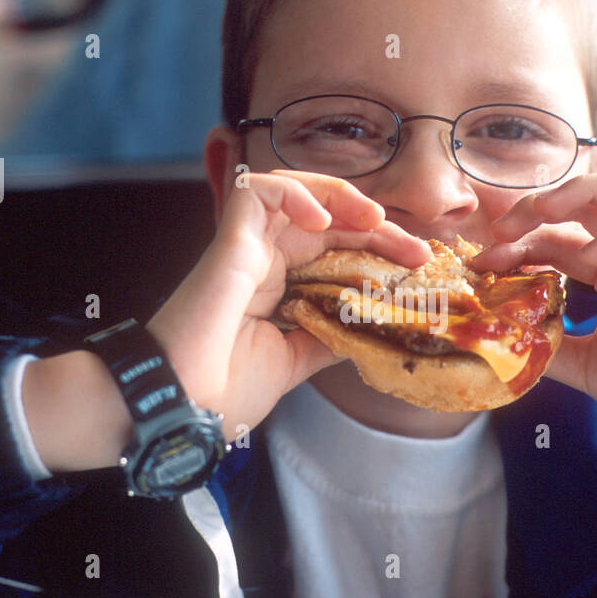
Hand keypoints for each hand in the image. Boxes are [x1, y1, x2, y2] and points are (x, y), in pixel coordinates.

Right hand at [147, 170, 429, 439]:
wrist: (180, 407)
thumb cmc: (222, 392)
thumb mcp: (293, 362)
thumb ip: (326, 337)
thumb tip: (367, 329)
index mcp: (276, 286)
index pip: (334, 247)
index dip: (376, 247)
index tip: (416, 265)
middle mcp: (261, 261)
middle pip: (325, 217)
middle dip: (375, 224)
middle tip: (415, 248)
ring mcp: (244, 249)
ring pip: (292, 190)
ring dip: (340, 196)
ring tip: (374, 217)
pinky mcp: (227, 243)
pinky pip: (257, 192)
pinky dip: (294, 194)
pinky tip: (324, 218)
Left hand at [473, 174, 596, 481]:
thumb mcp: (586, 366)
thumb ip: (550, 346)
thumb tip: (500, 339)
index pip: (561, 237)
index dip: (520, 241)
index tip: (484, 262)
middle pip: (588, 202)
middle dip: (539, 204)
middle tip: (500, 229)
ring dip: (580, 192)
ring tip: (540, 213)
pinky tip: (589, 258)